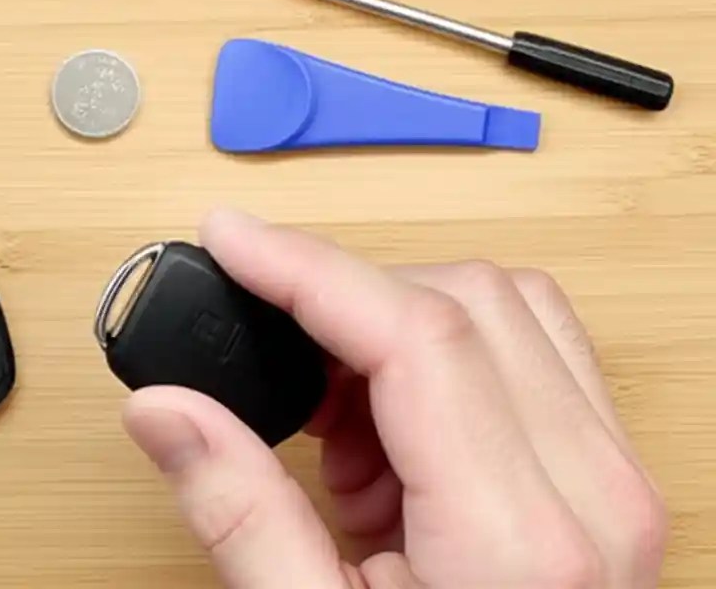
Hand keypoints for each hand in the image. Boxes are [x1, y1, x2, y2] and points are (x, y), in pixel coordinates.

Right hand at [123, 208, 666, 587]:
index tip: (232, 240)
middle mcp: (592, 492)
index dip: (307, 267)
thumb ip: (238, 513)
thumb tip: (163, 409)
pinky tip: (394, 444)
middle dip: (349, 313)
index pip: (415, 333)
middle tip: (288, 390)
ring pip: (511, 309)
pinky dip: (447, 360)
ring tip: (344, 435)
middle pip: (467, 299)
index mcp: (517, 540)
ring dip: (402, 334)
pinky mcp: (611, 477)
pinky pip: (535, 351)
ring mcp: (616, 480)